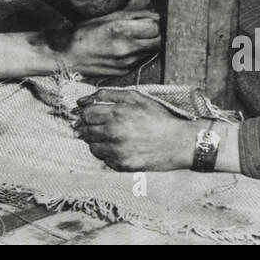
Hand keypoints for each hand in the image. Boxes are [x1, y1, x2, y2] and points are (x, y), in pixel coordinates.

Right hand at [56, 11, 160, 76]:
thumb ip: (133, 16)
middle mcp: (127, 48)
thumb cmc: (83, 33)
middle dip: (155, 34)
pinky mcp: (124, 72)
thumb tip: (154, 15)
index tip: (149, 21)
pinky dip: (138, 54)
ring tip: (134, 38)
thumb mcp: (106, 17)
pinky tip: (126, 49)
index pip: (155, 28)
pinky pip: (140, 61)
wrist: (66, 56)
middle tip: (146, 29)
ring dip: (147, 44)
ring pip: (150, 52)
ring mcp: (126, 63)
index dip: (154, 23)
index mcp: (122, 31)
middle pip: (157, 42)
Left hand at [75, 89, 197, 171]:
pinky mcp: (122, 165)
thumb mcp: (135, 97)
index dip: (85, 113)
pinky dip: (108, 154)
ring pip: (93, 147)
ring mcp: (117, 151)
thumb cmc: (157, 117)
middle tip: (99, 126)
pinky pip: (104, 160)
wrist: (178, 142)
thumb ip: (107, 95)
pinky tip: (119, 148)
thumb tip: (82, 100)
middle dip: (88, 127)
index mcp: (116, 114)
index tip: (89, 114)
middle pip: (86, 131)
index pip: (86, 113)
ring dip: (96, 141)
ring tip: (111, 137)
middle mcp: (113, 133)